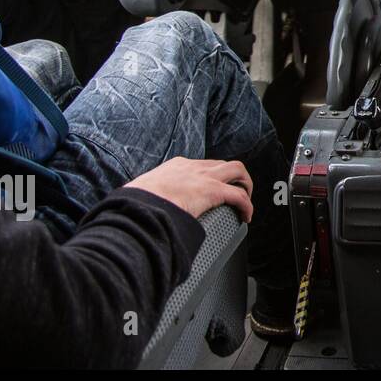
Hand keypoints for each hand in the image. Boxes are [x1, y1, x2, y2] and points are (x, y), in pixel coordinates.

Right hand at [125, 157, 253, 222]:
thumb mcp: (141, 194)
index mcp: (176, 166)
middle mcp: (192, 167)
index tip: (212, 188)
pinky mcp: (212, 191)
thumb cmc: (134, 204)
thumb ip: (150, 198)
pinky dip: (246, 205)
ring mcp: (204, 177)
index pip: (202, 165)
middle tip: (234, 193)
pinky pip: (239, 196)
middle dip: (233, 177)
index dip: (211, 176)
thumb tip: (143, 210)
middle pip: (222, 164)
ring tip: (246, 201)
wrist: (136, 206)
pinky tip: (246, 216)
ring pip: (237, 170)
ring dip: (245, 184)